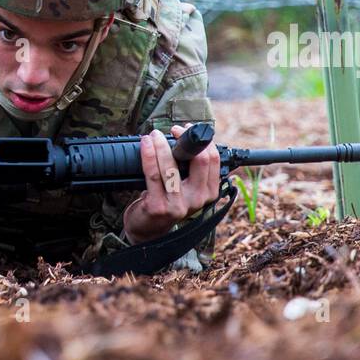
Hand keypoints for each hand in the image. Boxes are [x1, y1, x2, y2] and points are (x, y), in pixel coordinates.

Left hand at [122, 124, 220, 243]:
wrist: (148, 230)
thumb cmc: (167, 202)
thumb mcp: (187, 187)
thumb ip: (192, 168)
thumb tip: (189, 136)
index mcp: (209, 192)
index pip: (214, 160)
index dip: (202, 140)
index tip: (188, 129)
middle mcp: (198, 200)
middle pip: (199, 161)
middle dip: (185, 140)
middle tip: (172, 130)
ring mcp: (178, 204)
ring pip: (172, 166)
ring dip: (161, 145)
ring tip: (153, 135)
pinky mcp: (158, 206)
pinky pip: (153, 175)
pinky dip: (148, 155)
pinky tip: (145, 145)